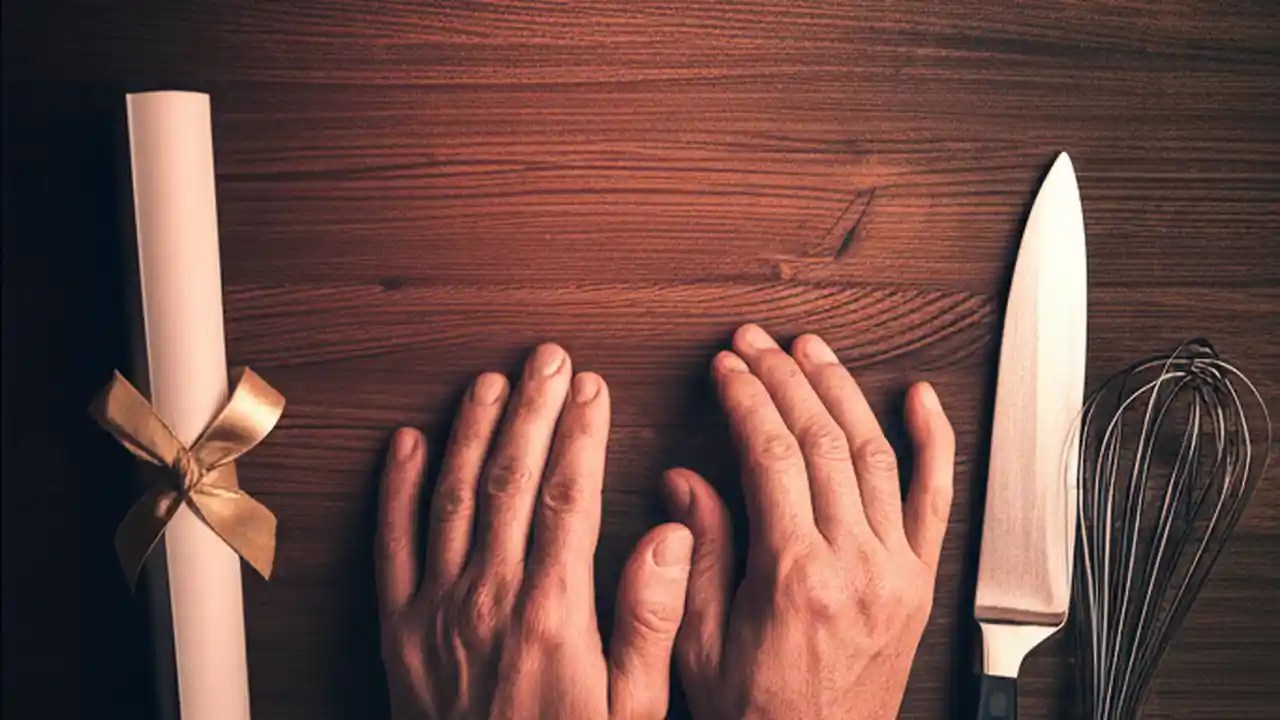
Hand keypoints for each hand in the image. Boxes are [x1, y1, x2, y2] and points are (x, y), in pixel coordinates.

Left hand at [377, 344, 693, 719]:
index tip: (591, 388)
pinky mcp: (399, 629)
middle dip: (531, 410)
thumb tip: (670, 534)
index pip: (569, 496)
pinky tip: (407, 444)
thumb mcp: (634, 711)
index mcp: (553, 613)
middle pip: (512, 480)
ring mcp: (436, 610)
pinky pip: (392, 544)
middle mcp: (488, 598)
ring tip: (489, 382)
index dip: (580, 433)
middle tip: (546, 359)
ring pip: (453, 497)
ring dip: (471, 432)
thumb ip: (650, 621)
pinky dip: (396, 489)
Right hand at [664, 325, 955, 719]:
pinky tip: (920, 398)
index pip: (772, 455)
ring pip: (874, 455)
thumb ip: (698, 553)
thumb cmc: (756, 711)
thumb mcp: (700, 639)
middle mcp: (855, 565)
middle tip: (758, 342)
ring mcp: (895, 570)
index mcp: (795, 577)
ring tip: (812, 351)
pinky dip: (933, 442)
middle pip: (822, 441)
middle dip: (785, 379)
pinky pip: (936, 499)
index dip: (747, 399)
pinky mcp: (919, 581)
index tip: (728, 366)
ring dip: (842, 392)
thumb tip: (685, 479)